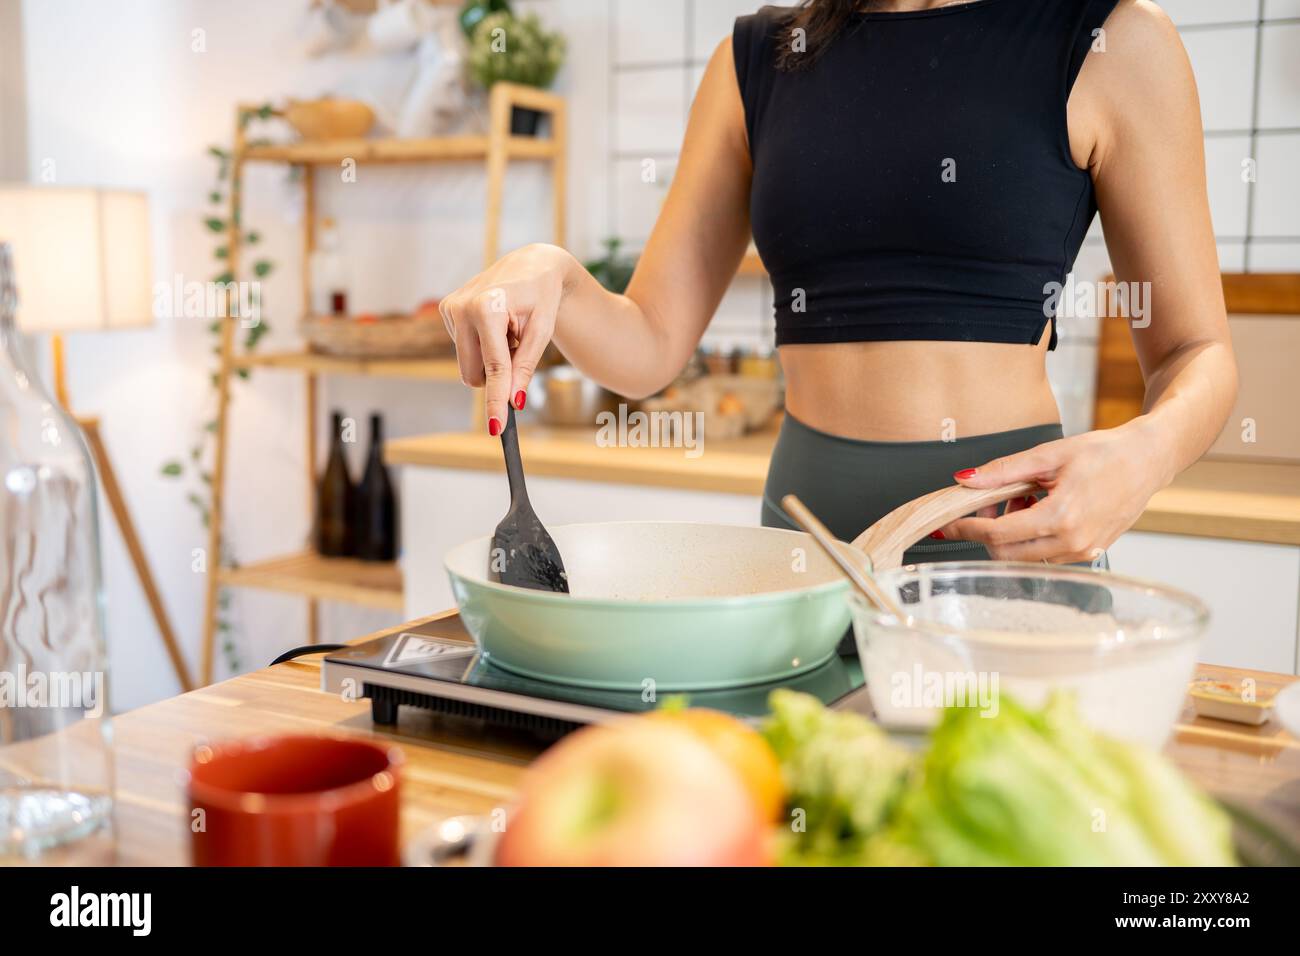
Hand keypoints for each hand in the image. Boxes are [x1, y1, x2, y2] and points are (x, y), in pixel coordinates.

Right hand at [439, 243, 576, 433]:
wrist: (531, 264)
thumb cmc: (541, 296)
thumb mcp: (542, 331)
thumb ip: (525, 366)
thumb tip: (513, 401)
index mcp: (488, 307)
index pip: (494, 367)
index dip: (496, 400)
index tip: (497, 429)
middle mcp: (463, 306)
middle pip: (474, 373)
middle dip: (496, 375)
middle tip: (518, 346)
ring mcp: (450, 307)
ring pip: (468, 364)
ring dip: (490, 356)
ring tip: (508, 330)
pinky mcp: (446, 309)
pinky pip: (464, 349)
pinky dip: (483, 345)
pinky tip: (496, 324)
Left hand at [934, 423, 1167, 562]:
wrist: (1148, 460)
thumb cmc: (1105, 453)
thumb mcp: (1049, 454)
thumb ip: (1004, 470)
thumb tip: (965, 480)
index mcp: (1061, 517)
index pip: (997, 535)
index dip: (965, 529)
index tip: (945, 524)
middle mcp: (1073, 542)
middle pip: (1005, 552)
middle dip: (986, 530)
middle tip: (989, 503)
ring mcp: (1083, 552)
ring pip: (1023, 556)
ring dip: (1010, 534)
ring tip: (1025, 499)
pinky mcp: (1089, 554)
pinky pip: (1044, 555)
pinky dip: (1030, 537)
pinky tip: (1040, 510)